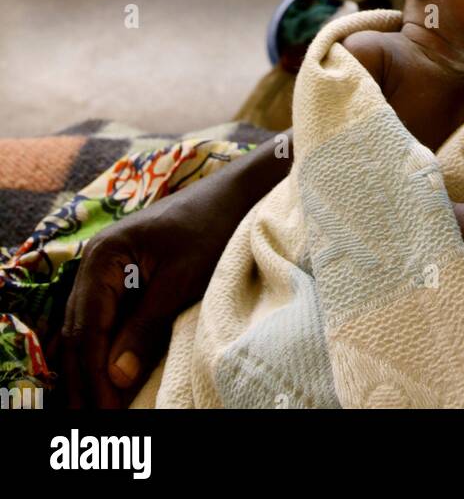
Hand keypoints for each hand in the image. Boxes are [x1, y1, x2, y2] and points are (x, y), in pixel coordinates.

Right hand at [58, 188, 237, 407]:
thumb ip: (146, 327)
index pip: (89, 329)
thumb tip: (115, 377)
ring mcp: (104, 269)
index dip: (94, 376)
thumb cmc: (211, 229)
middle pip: (79, 332)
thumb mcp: (181, 280)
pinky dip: (101, 351)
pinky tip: (104, 378)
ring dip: (89, 370)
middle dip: (84, 380)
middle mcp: (94, 262)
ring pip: (86, 330)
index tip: (106, 412)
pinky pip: (100, 321)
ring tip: (94, 409)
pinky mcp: (120, 277)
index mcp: (104, 257)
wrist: (232, 195)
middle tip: (93, 420)